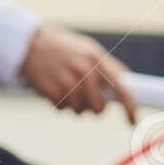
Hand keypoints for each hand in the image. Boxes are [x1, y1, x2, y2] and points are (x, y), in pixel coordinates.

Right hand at [19, 24, 137, 122]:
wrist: (30, 44)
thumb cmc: (63, 48)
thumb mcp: (88, 49)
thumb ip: (106, 66)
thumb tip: (128, 85)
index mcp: (96, 58)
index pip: (121, 87)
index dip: (130, 106)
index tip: (134, 120)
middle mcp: (84, 70)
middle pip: (99, 107)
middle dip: (94, 108)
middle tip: (87, 100)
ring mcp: (67, 82)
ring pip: (80, 111)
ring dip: (74, 106)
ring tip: (65, 87)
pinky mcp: (52, 91)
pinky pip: (63, 109)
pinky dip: (60, 104)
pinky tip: (54, 88)